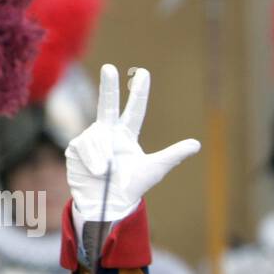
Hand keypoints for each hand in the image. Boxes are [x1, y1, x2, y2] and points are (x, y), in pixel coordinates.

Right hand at [65, 64, 199, 253]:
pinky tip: (96, 171)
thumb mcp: (154, 169)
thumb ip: (173, 155)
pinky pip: (85, 146)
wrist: (108, 205)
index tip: (143, 72)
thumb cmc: (131, 186)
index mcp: (127, 134)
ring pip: (97, 136)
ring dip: (103, 154)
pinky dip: (93, 159)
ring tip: (107, 171)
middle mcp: (108, 132)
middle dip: (109, 87)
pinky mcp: (76, 147)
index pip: (135, 110)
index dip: (139, 92)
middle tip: (109, 68)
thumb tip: (197, 144)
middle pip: (108, 105)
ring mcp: (91, 138)